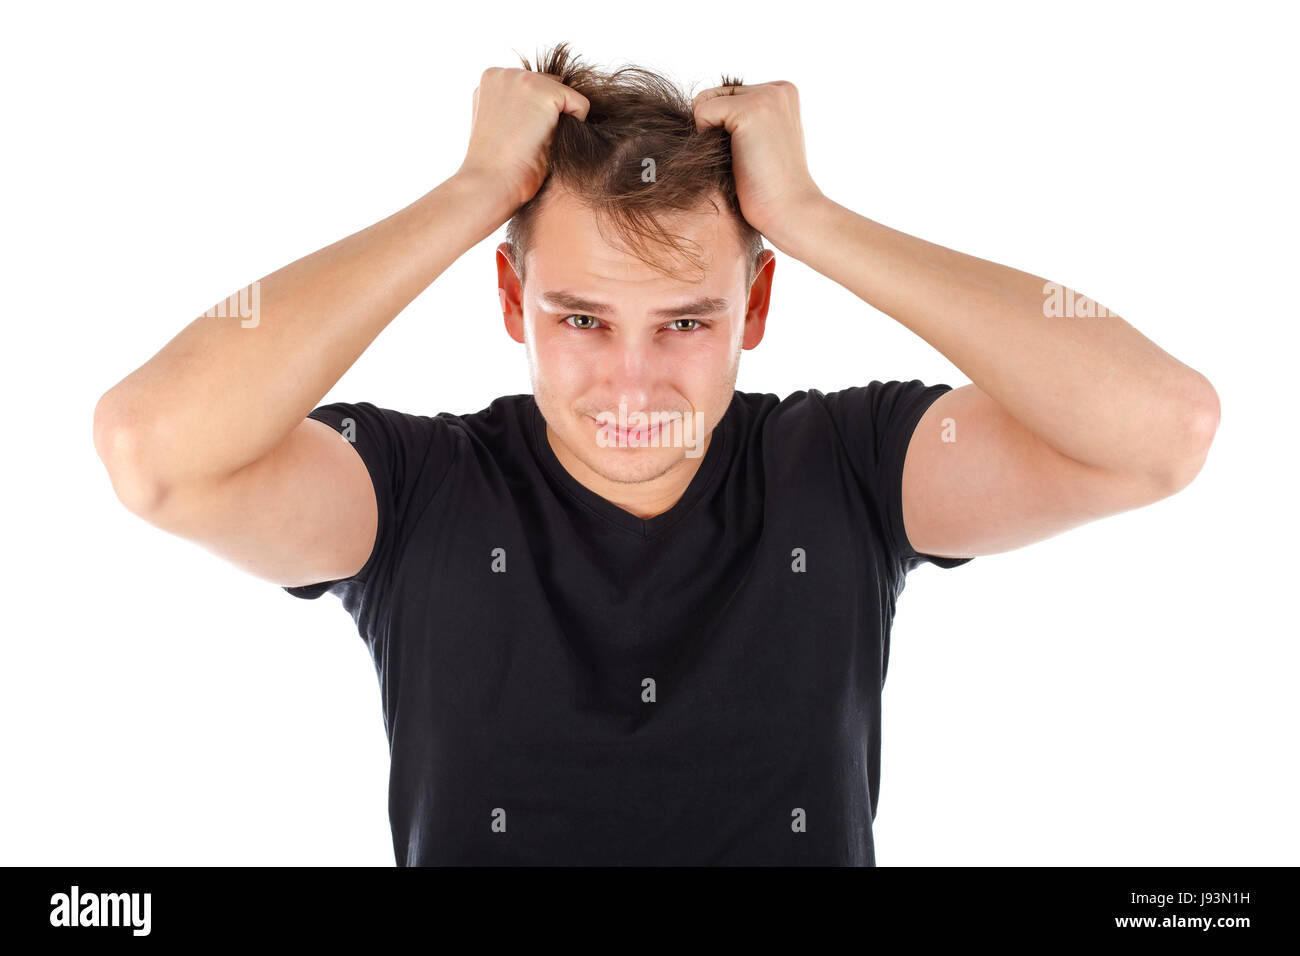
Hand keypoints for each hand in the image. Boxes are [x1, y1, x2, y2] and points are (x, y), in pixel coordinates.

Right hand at [456, 67, 589, 211]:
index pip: (534, 89)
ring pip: (564, 97)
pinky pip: (580, 104)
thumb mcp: (503, 129)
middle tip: (528, 145)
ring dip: (558, 123)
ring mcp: (522, 77)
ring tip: (534, 144)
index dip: (537, 118)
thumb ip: (518, 108)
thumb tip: (551, 108)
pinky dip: (575, 127)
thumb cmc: (500, 168)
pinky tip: (547, 142)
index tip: (519, 141)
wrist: (491, 183)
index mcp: (491, 81)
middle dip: (549, 117)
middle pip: (552, 88)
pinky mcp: (543, 90)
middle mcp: (503, 72)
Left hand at [692, 80, 823, 244]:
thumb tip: (697, 111)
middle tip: (744, 159)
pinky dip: (706, 138)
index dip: (724, 129)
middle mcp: (777, 88)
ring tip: (740, 158)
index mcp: (782, 92)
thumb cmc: (769, 188)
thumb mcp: (759, 142)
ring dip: (711, 135)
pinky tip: (734, 158)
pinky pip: (701, 111)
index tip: (751, 154)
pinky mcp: (749, 110)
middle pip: (712, 96)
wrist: (789, 211)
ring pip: (704, 102)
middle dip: (715, 130)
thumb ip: (740, 119)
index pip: (726, 96)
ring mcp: (765, 95)